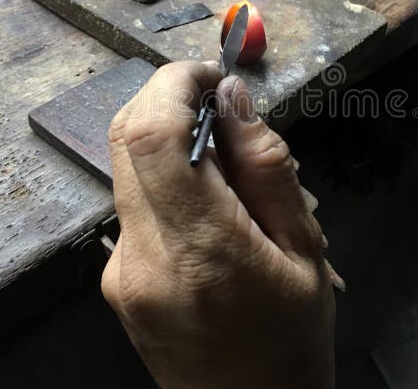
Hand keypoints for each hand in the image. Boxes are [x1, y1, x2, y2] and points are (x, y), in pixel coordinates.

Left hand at [103, 61, 335, 388]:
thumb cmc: (291, 341)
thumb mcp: (304, 251)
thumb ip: (267, 168)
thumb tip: (232, 98)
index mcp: (200, 250)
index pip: (152, 135)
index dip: (174, 84)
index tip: (210, 76)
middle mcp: (141, 257)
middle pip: (125, 139)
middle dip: (166, 98)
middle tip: (218, 104)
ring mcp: (118, 270)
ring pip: (126, 165)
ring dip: (167, 136)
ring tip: (226, 162)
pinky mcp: (113, 278)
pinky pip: (133, 200)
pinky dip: (164, 175)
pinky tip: (208, 200)